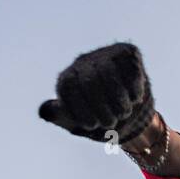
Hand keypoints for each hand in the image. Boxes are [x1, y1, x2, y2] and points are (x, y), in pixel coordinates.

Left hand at [38, 42, 154, 144]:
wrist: (125, 113)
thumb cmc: (96, 119)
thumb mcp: (74, 122)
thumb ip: (59, 116)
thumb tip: (45, 110)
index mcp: (67, 78)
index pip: (68, 87)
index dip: (80, 109)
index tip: (91, 125)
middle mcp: (84, 62)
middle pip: (90, 80)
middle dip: (102, 107)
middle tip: (109, 123)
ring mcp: (106, 54)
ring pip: (110, 73)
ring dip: (119, 99)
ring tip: (123, 113)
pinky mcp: (127, 53)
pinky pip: (130, 69)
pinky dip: (134, 89)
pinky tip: (134, 99)